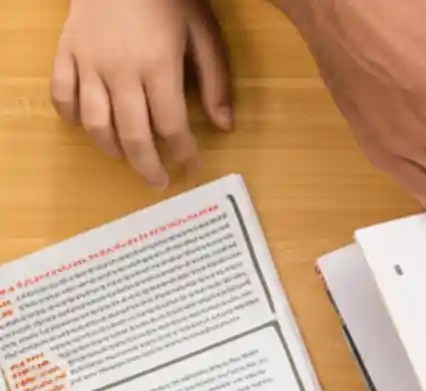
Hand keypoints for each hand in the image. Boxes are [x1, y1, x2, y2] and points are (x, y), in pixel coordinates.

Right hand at [51, 0, 232, 188]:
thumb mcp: (204, 34)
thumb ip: (216, 81)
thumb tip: (225, 125)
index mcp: (158, 67)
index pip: (171, 126)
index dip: (182, 152)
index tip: (192, 166)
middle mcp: (120, 71)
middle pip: (132, 134)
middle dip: (148, 165)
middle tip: (159, 181)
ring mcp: (88, 63)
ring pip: (94, 122)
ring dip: (111, 148)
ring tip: (127, 157)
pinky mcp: (65, 52)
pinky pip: (61, 94)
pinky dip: (71, 116)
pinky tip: (89, 125)